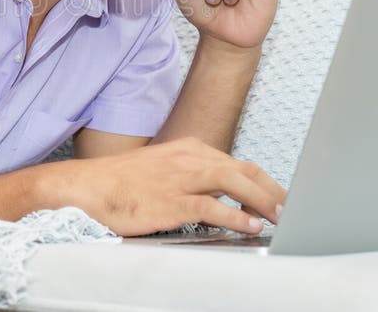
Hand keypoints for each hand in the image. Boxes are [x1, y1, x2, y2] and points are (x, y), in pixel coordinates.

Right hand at [60, 136, 285, 236]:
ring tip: (281, 216)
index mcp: (188, 150)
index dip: (263, 180)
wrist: (85, 187)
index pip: (237, 162)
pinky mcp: (170, 201)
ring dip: (263, 199)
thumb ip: (191, 179)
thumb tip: (219, 197)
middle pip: (243, 169)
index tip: (279, 196)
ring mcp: (180, 178)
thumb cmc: (119, 184)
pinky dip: (236, 216)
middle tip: (292, 208)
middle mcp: (188, 159)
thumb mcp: (161, 172)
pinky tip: (250, 226)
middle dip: (272, 189)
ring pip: (234, 182)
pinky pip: (212, 207)